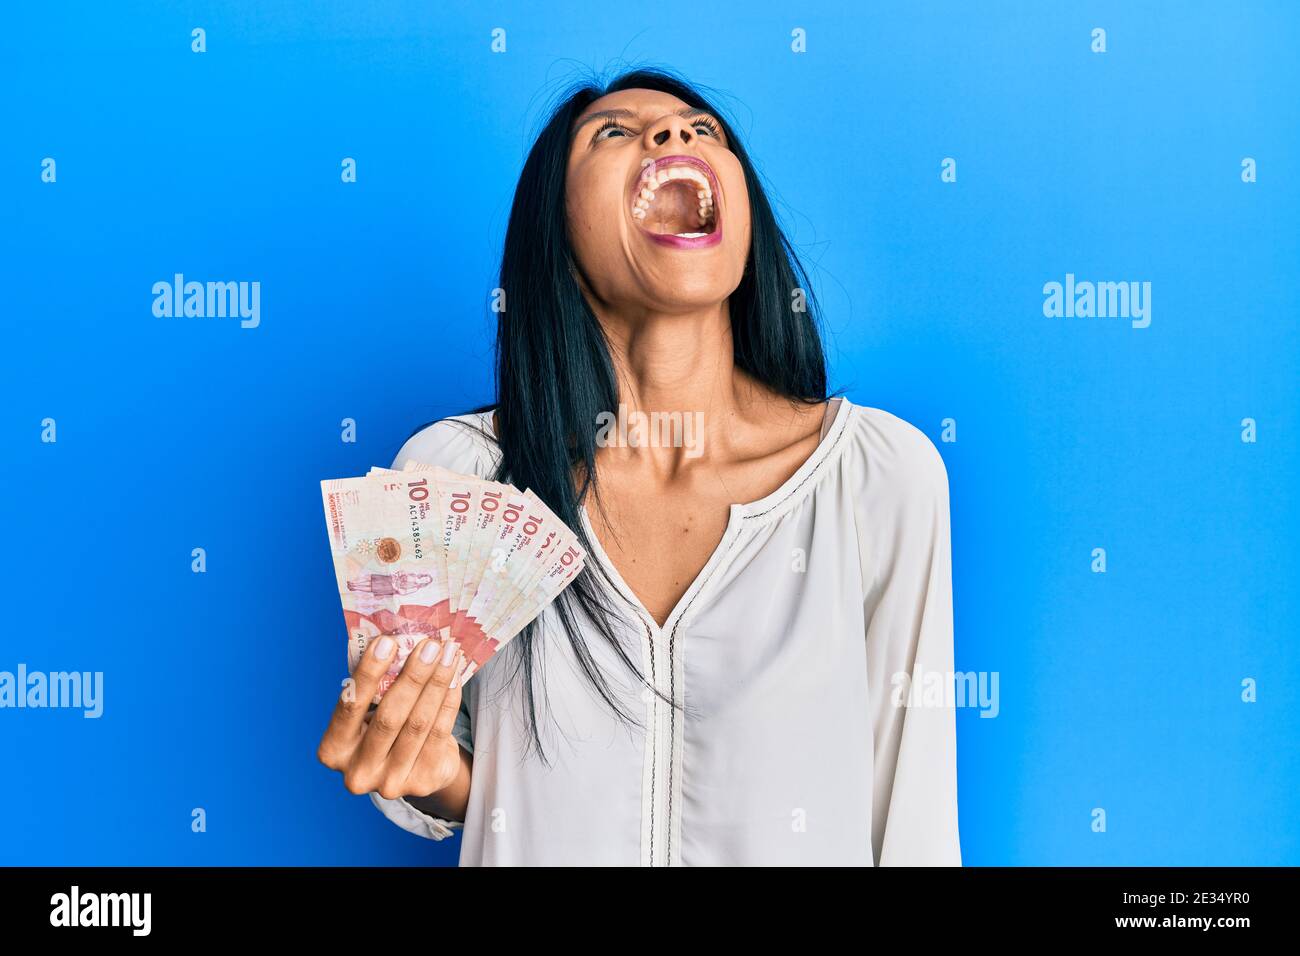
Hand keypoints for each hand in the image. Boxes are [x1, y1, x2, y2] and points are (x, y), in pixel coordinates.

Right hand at [317, 635, 465, 800]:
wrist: (413, 768)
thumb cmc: (383, 727)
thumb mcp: (368, 712)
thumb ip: (374, 686)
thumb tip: (396, 638)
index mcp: (333, 750)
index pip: (350, 706)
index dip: (369, 673)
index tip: (387, 641)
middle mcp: (358, 771)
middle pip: (390, 716)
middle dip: (412, 676)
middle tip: (429, 645)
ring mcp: (391, 782)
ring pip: (419, 724)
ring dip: (437, 683)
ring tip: (448, 654)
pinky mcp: (423, 782)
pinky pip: (440, 733)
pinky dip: (449, 701)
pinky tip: (454, 677)